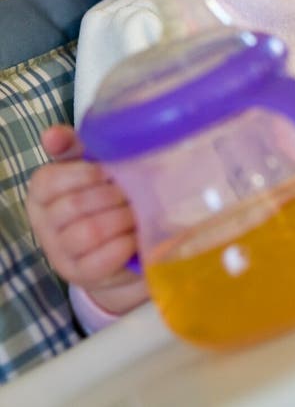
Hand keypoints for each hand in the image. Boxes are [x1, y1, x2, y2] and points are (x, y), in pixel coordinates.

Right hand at [27, 124, 146, 314]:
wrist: (118, 245)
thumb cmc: (102, 194)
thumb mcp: (89, 166)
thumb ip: (73, 145)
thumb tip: (52, 134)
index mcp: (41, 193)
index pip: (50, 181)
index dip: (84, 174)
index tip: (110, 170)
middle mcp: (44, 225)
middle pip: (74, 206)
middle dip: (110, 196)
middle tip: (133, 191)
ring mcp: (60, 253)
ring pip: (89, 232)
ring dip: (120, 218)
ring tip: (138, 211)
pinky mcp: (81, 275)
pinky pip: (101, 260)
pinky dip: (123, 245)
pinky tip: (136, 235)